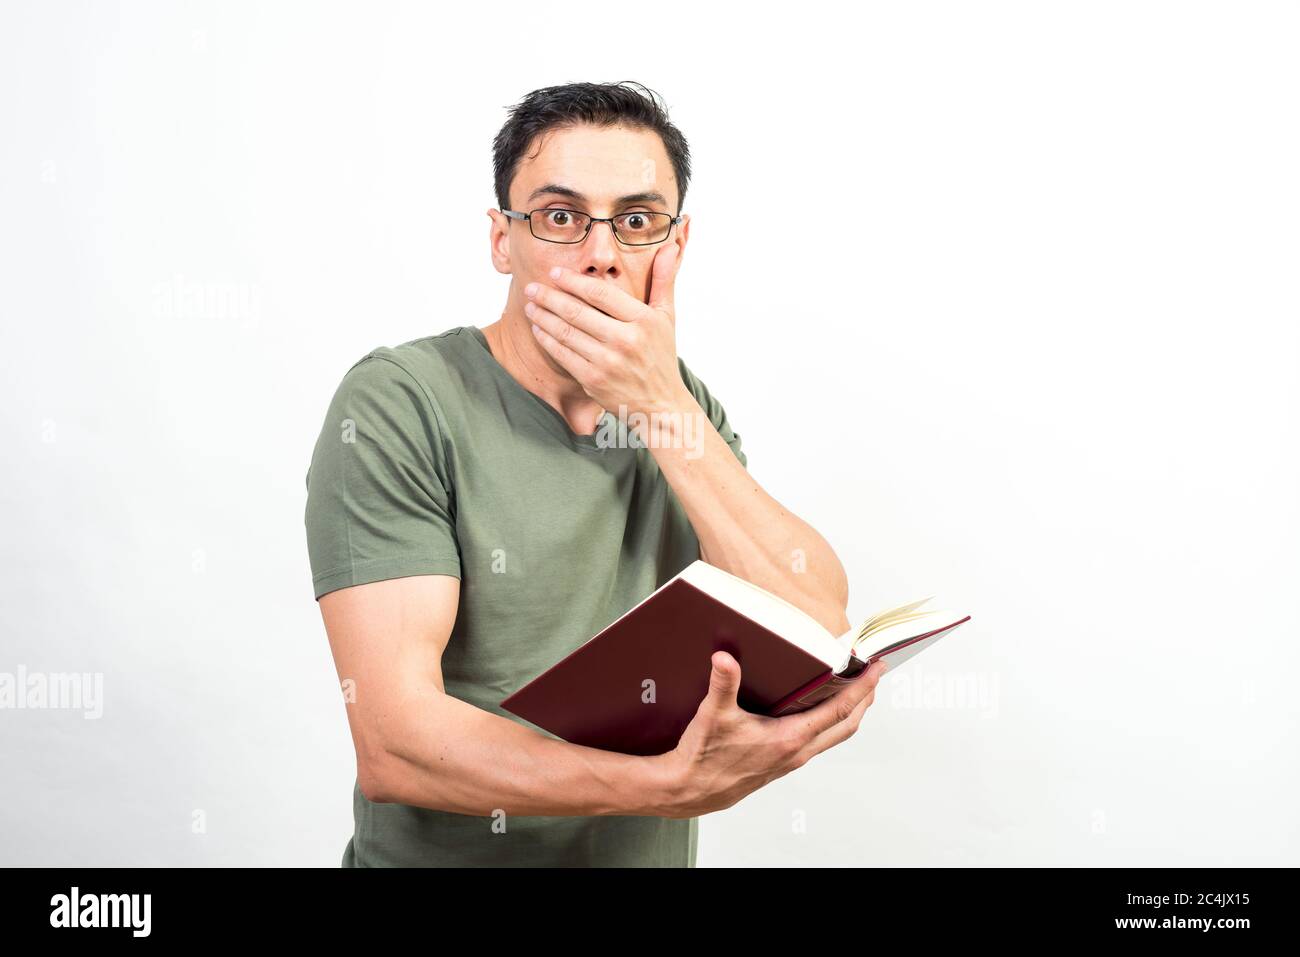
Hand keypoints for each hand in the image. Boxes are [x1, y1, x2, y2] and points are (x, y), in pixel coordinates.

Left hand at [523, 241, 689, 416]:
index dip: (572, 281)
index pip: (600, 293)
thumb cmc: (660, 356)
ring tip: (530, 306)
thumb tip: (669, 246)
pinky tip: (539, 329)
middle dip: (548, 297)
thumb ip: (664, 280)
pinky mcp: (593, 380)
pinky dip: (547, 340)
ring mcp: (608, 362)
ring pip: (565, 332)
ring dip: (542, 317)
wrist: (661, 404)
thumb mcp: (667, 317)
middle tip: (531, 287)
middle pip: (576, 311)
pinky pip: (562, 355)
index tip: (554, 273)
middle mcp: (626, 340)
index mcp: (643, 320)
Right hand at [648, 651, 888, 818]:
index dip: (862, 688)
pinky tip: (818, 710)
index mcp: (790, 738)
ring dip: (849, 713)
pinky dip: (829, 723)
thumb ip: (723, 683)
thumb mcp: (714, 715)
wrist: (691, 789)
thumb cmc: (704, 757)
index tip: (878, 669)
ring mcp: (791, 759)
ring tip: (854, 690)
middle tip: (874, 675)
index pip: (839, 710)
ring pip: (834, 735)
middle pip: (847, 725)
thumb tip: (725, 657)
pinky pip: (818, 740)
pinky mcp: (782, 762)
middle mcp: (797, 751)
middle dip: (865, 699)